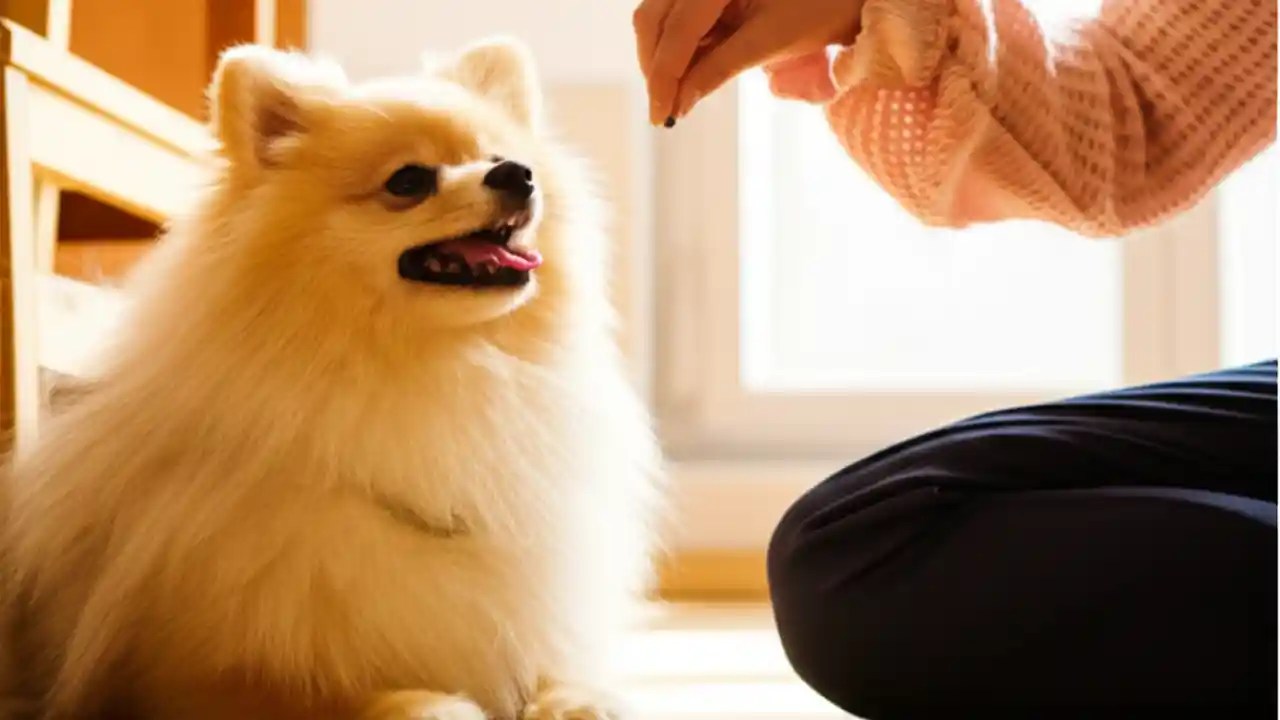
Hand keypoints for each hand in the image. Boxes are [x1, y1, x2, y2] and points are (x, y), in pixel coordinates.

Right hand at [633, 0, 861, 124]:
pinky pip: (678, 18)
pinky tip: (690, 75)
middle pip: (654, 18)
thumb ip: (719, 68)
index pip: (678, 30)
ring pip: (660, 18)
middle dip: (657, 67)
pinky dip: (680, 49)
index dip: (664, 76)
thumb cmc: (823, 4)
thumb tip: (679, 104)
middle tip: (666, 110)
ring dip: (664, 59)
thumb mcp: (771, 41)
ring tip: (678, 96)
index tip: (660, 116)